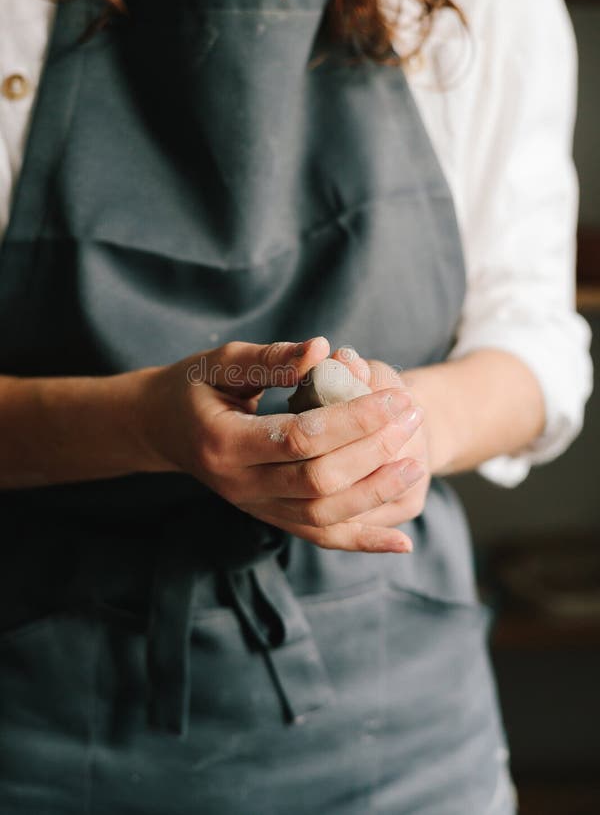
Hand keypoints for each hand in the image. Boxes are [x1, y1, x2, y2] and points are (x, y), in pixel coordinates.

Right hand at [137, 339, 425, 552]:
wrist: (162, 429)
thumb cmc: (193, 387)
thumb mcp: (223, 362)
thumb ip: (271, 357)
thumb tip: (323, 350)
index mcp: (224, 442)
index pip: (301, 438)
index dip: (354, 419)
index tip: (396, 396)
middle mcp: (238, 485)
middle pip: (318, 481)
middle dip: (373, 450)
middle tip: (412, 416)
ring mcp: (254, 508)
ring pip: (323, 516)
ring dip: (374, 494)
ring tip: (414, 465)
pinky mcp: (269, 518)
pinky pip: (319, 537)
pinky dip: (362, 542)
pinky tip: (401, 544)